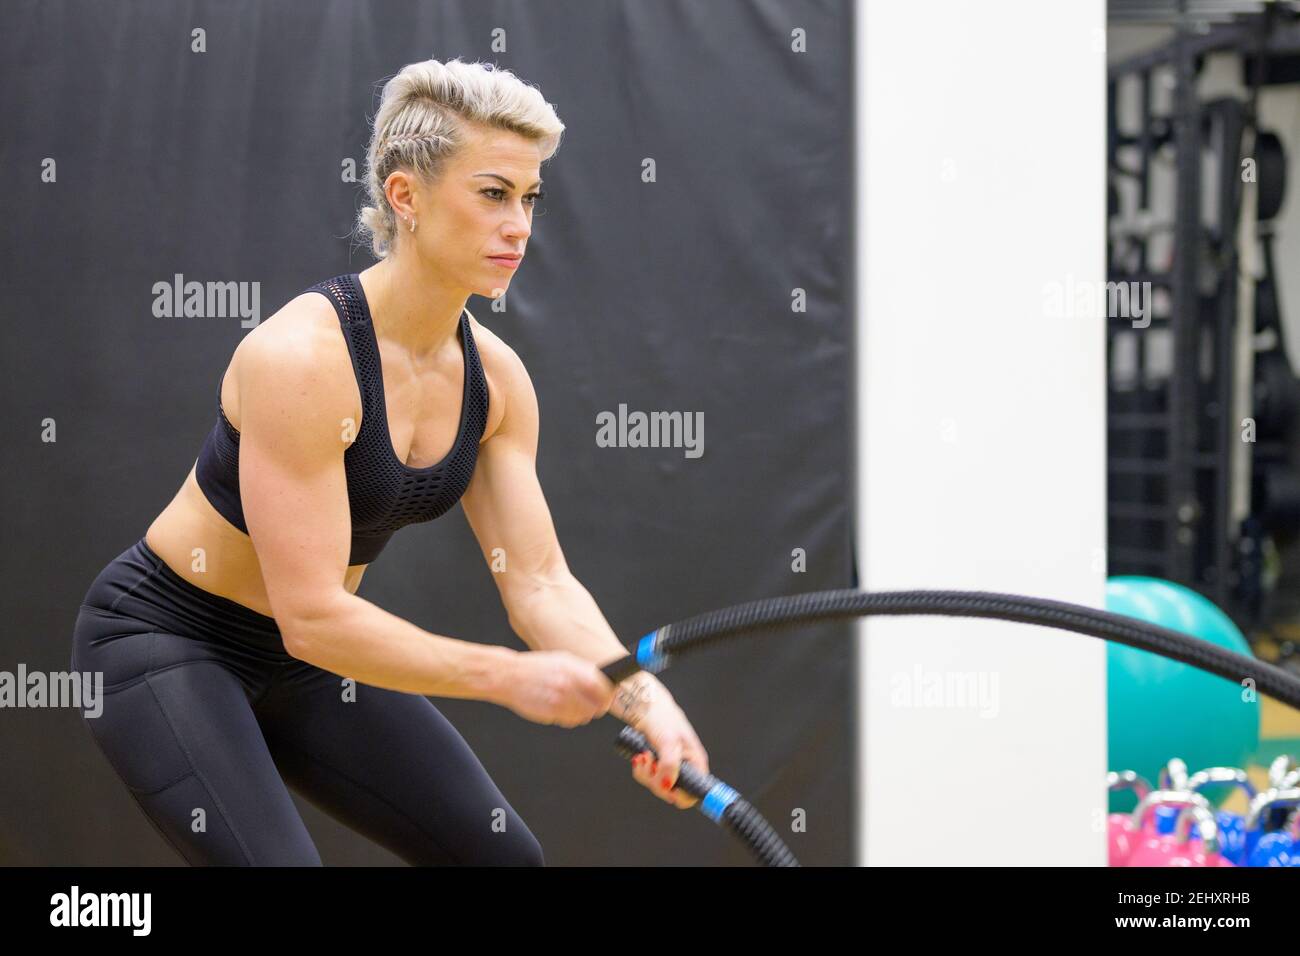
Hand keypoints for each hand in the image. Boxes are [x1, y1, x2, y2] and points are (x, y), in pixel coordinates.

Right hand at [498, 649, 615, 726]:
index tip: (609, 696)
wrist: (509, 676)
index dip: (609, 694)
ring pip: (584, 716)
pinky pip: (569, 721)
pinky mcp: (550, 713)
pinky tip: (561, 708)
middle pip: (597, 705)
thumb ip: (583, 670)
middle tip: (596, 704)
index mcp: (573, 670)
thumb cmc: (536, 667)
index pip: (602, 687)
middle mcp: (567, 686)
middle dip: (599, 706)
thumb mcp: (563, 660)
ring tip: (573, 704)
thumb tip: (603, 680)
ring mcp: (558, 701)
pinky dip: (569, 718)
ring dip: (583, 713)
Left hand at [627, 693, 709, 809]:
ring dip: (647, 774)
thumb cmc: (660, 715)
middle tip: (651, 763)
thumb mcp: (668, 740)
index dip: (680, 795)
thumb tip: (667, 787)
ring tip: (644, 757)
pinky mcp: (656, 762)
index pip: (694, 792)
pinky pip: (648, 777)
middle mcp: (684, 765)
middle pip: (673, 792)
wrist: (641, 702)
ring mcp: (669, 764)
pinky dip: (641, 770)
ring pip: (658, 785)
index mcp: (695, 761)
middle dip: (657, 781)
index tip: (666, 786)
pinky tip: (640, 758)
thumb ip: (670, 765)